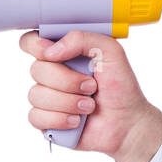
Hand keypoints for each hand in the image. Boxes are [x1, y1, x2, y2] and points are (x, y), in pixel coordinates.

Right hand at [18, 29, 161, 161]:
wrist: (128, 123)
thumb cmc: (121, 87)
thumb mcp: (111, 52)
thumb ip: (82, 39)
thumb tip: (52, 50)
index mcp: (64, 53)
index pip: (32, 41)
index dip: (36, 46)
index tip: (52, 53)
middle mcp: (53, 74)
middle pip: (36, 69)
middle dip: (67, 80)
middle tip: (92, 86)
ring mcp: (48, 97)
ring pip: (36, 95)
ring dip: (68, 102)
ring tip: (90, 106)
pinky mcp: (47, 120)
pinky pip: (36, 117)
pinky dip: (60, 119)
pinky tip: (77, 121)